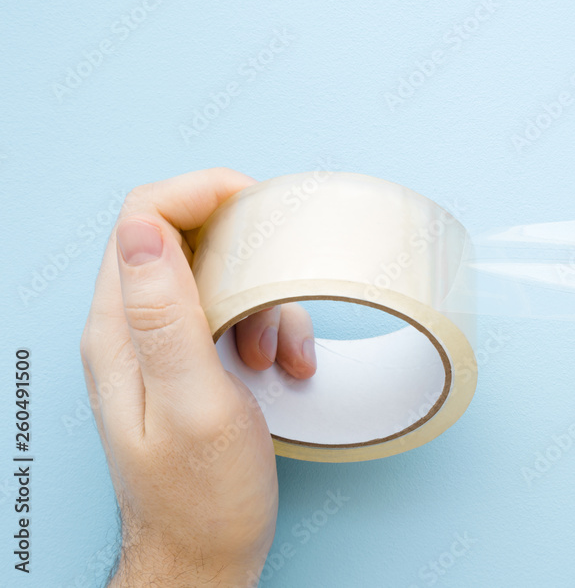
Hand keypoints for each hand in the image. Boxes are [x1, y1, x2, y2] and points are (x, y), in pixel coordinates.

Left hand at [79, 169, 316, 586]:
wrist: (203, 554)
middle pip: (184, 238)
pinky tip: (281, 366)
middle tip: (282, 283)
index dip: (202, 194)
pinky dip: (267, 327)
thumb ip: (168, 316)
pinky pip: (230, 313)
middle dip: (246, 254)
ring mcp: (158, 344)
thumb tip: (146, 228)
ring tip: (280, 354)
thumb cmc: (203, 495)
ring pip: (217, 276)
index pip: (143, 217)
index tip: (258, 206)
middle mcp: (131, 328)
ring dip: (264, 301)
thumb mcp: (197, 404)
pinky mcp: (188, 361)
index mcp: (120, 329)